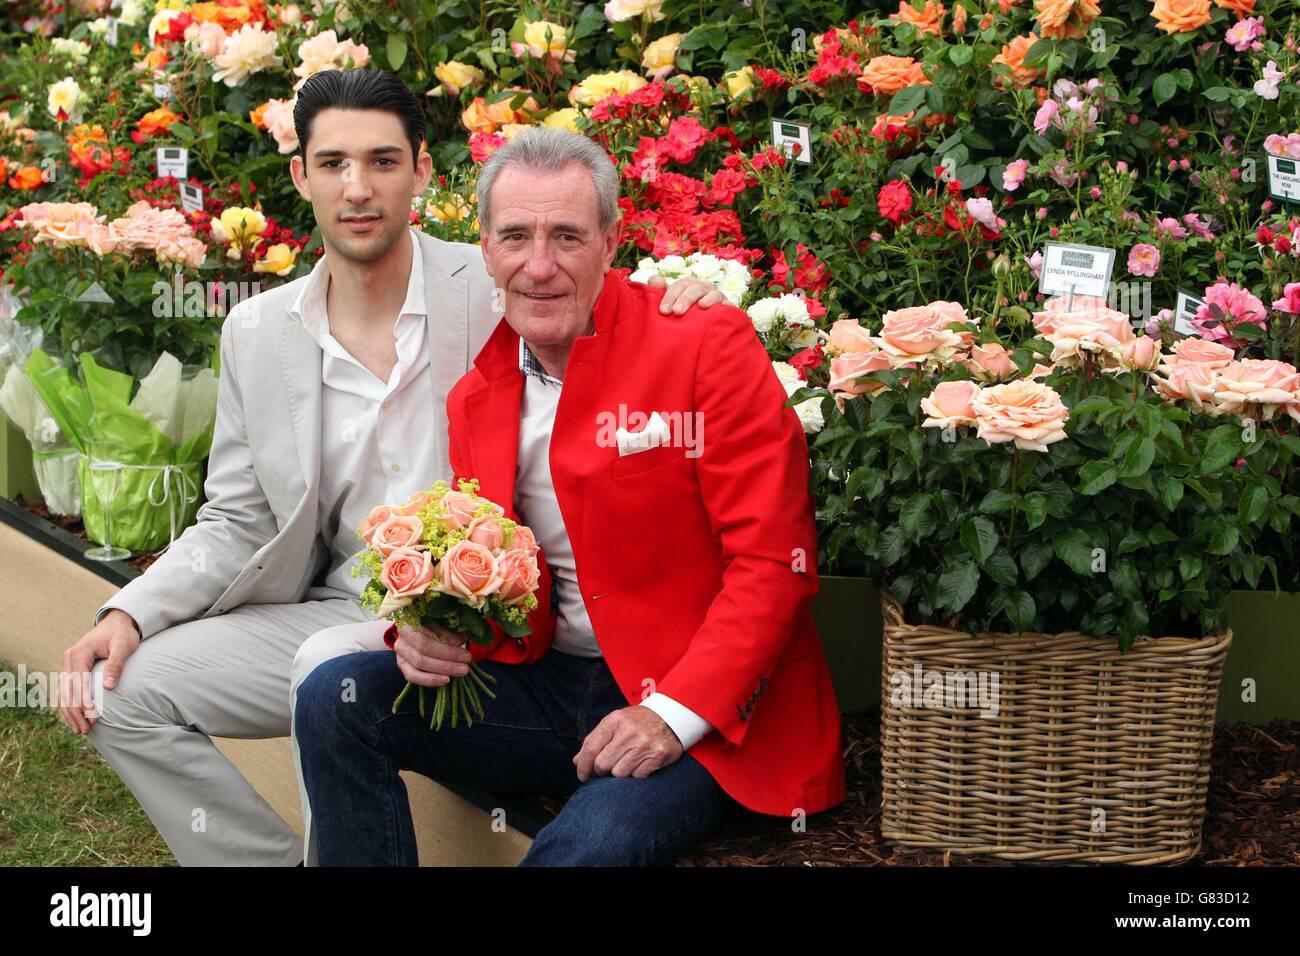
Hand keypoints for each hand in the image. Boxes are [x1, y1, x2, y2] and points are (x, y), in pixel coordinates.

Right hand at [58, 609, 139, 735]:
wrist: (117, 623)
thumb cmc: (122, 634)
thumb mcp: (123, 646)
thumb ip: (115, 665)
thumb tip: (107, 687)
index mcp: (79, 653)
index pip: (78, 682)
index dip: (83, 701)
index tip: (92, 716)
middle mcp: (69, 659)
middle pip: (66, 691)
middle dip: (75, 713)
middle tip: (86, 730)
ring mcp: (68, 665)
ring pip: (63, 694)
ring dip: (70, 713)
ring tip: (81, 731)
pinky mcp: (71, 671)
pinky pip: (66, 692)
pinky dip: (69, 706)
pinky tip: (75, 720)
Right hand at [391, 621, 473, 687]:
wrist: (420, 631)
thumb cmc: (435, 624)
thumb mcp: (443, 620)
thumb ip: (451, 627)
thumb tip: (464, 638)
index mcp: (411, 618)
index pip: (430, 629)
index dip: (447, 637)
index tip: (464, 641)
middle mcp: (402, 635)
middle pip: (424, 648)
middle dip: (448, 655)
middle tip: (467, 659)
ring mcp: (400, 651)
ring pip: (419, 663)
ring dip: (443, 668)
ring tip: (461, 670)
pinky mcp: (402, 664)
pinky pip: (412, 676)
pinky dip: (430, 680)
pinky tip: (446, 680)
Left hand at [573, 705, 683, 781]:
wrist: (671, 717)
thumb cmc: (638, 722)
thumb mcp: (615, 723)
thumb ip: (595, 740)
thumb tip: (577, 761)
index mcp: (615, 720)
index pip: (590, 748)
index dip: (583, 765)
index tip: (582, 775)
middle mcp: (629, 732)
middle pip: (603, 764)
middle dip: (602, 770)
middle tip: (608, 765)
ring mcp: (644, 745)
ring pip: (619, 773)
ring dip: (620, 772)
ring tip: (627, 761)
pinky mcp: (657, 757)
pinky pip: (637, 776)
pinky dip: (636, 773)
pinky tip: (640, 762)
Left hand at [646, 274, 726, 314]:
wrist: (701, 332)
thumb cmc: (683, 316)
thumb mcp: (670, 305)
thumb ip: (660, 293)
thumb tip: (654, 278)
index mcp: (689, 285)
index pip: (680, 285)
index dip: (670, 296)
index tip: (663, 311)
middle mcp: (703, 289)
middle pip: (696, 288)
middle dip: (686, 298)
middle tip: (677, 312)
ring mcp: (717, 298)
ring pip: (713, 293)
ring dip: (708, 298)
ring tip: (701, 306)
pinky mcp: (728, 309)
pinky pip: (729, 306)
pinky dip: (728, 306)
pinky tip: (725, 308)